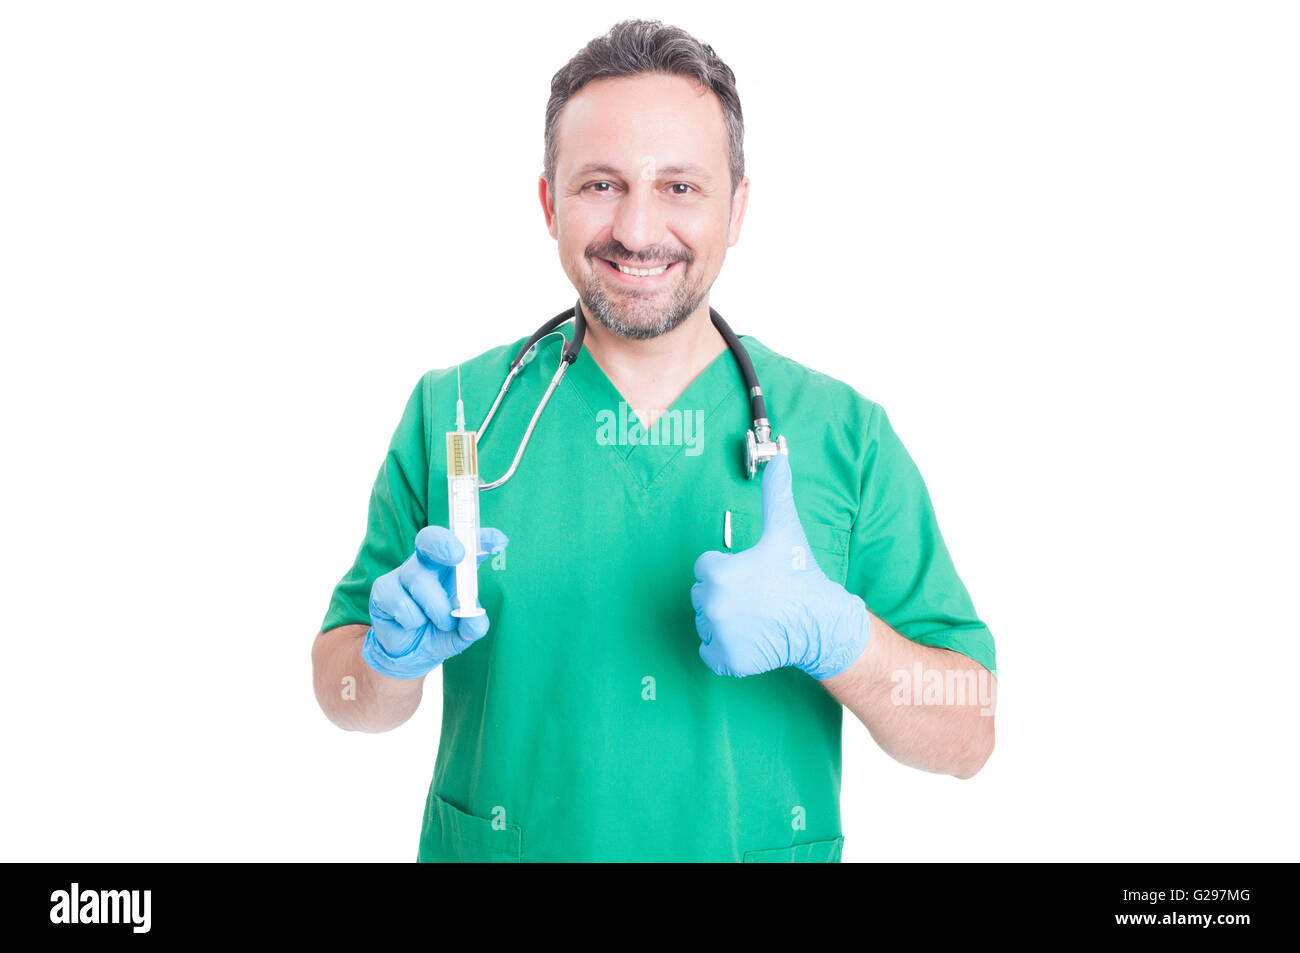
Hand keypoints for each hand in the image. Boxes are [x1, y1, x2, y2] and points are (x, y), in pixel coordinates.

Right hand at [363, 525, 507, 678]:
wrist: (411, 654)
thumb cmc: (441, 631)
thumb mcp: (463, 632)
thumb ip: (473, 626)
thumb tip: (474, 618)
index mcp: (455, 566)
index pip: (470, 543)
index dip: (485, 538)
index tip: (500, 542)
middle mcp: (429, 562)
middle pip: (431, 538)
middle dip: (444, 542)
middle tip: (458, 555)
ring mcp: (404, 573)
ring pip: (418, 578)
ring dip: (435, 607)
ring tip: (442, 622)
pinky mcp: (383, 589)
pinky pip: (399, 600)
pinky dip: (412, 618)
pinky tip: (411, 624)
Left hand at [691, 453, 867, 679]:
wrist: (821, 623)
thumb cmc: (800, 576)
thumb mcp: (785, 531)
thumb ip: (775, 494)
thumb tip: (779, 459)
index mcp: (716, 572)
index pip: (705, 567)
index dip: (729, 568)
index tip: (753, 574)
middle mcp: (711, 604)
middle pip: (703, 595)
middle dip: (725, 594)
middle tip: (757, 596)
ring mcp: (718, 635)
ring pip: (706, 623)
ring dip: (724, 622)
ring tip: (755, 616)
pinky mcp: (726, 660)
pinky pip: (710, 653)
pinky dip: (725, 650)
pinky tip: (750, 638)